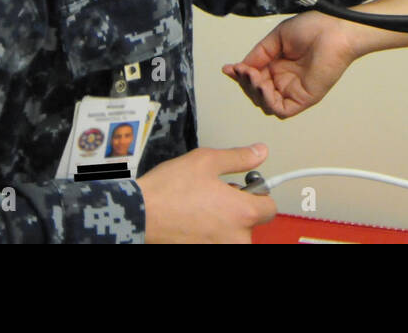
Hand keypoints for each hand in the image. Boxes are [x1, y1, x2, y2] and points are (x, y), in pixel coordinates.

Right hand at [136, 143, 276, 242]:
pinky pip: (213, 243)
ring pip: (231, 236)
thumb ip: (239, 158)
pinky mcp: (201, 254)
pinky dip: (206, 235)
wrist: (137, 215)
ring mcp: (217, 250)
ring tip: (199, 209)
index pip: (270, 209)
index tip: (245, 189)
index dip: (259, 196)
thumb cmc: (169, 189)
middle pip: (249, 224)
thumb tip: (261, 152)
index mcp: (243, 213)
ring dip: (222, 225)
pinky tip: (190, 222)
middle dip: (237, 211)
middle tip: (214, 197)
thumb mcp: (207, 161)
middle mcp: (235, 238)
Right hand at [223, 12, 359, 118]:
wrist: (335, 29)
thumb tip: (240, 67)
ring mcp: (294, 90)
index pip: (254, 78)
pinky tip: (262, 86)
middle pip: (257, 92)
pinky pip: (280, 109)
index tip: (229, 69)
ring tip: (253, 76)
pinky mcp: (303, 98)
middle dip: (245, 83)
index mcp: (279, 66)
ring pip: (265, 103)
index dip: (241, 76)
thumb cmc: (315, 28)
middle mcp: (285, 80)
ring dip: (254, 92)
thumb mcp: (278, 38)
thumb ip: (259, 54)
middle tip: (243, 71)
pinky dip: (267, 101)